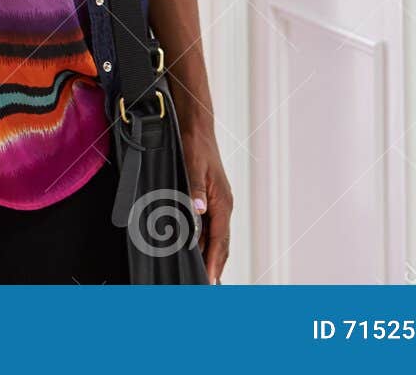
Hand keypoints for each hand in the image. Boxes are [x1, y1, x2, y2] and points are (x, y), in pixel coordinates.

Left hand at [183, 125, 232, 282]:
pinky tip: (196, 251)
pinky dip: (204, 243)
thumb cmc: (195, 145)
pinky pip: (209, 228)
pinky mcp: (210, 200)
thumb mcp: (192, 165)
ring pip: (215, 237)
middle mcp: (223, 206)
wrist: (196, 127)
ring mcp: (217, 203)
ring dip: (210, 256)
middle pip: (221, 244)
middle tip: (208, 287)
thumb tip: (198, 210)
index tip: (211, 280)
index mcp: (222, 202)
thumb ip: (194, 189)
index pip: (220, 239)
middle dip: (215, 266)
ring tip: (202, 277)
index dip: (214, 261)